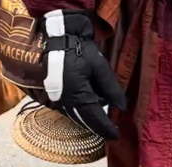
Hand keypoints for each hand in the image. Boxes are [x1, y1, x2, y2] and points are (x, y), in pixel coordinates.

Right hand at [42, 11, 125, 139]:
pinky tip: (88, 104)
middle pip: (84, 120)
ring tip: (102, 117)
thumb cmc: (76, 48)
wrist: (50, 36)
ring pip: (75, 115)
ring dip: (88, 117)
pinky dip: (79, 109)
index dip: (106, 128)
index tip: (116, 135)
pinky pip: (68, 107)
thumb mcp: (99, 66)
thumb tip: (121, 106)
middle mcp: (65, 102)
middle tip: (111, 129)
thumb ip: (110, 88)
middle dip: (98, 125)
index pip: (95, 119)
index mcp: (77, 96)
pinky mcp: (51, 93)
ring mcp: (56, 98)